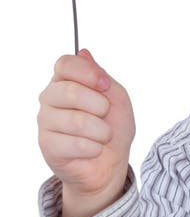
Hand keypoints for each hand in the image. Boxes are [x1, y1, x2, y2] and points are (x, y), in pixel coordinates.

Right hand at [38, 49, 135, 216]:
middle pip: (70, 91)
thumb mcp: (117, 98)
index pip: (65, 63)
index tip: (105, 86)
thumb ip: (102, 77)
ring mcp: (45, 121)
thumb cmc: (112, 127)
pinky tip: (93, 149)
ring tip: (102, 136)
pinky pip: (76, 144)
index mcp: (65, 81)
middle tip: (105, 117)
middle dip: (100, 107)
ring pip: (77, 120)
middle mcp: (50, 97)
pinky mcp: (47, 145)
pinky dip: (95, 148)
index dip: (88, 73)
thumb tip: (84, 53)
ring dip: (101, 131)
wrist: (109, 163)